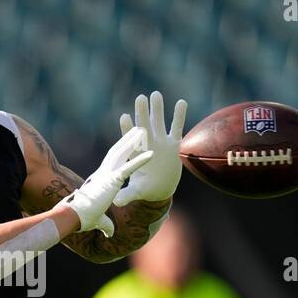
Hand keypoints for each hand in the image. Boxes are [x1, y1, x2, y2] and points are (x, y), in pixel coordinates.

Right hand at [61, 127, 152, 236]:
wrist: (73, 215)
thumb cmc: (81, 218)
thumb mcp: (98, 220)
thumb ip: (106, 224)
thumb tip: (110, 234)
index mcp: (100, 180)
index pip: (111, 162)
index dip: (120, 152)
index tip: (126, 145)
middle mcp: (104, 173)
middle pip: (117, 152)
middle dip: (127, 140)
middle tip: (137, 130)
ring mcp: (108, 175)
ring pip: (123, 154)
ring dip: (133, 142)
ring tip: (144, 131)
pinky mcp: (112, 181)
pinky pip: (130, 168)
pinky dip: (141, 161)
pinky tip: (152, 155)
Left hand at [113, 91, 187, 205]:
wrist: (159, 188)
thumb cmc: (145, 188)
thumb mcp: (137, 192)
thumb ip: (127, 194)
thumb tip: (116, 203)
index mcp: (138, 154)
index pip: (131, 141)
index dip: (127, 129)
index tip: (124, 117)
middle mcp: (149, 145)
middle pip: (145, 126)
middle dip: (142, 113)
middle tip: (140, 98)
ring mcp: (162, 142)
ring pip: (159, 122)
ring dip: (158, 109)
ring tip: (155, 94)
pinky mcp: (174, 144)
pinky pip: (177, 127)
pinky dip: (179, 116)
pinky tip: (181, 102)